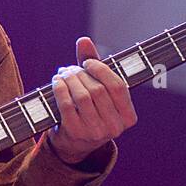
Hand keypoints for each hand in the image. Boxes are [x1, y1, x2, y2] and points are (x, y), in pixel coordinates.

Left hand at [48, 36, 136, 164]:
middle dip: (81, 74)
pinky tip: (56, 82)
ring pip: (82, 96)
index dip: (100, 69)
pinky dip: (60, 90)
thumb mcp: (98, 91)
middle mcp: (115, 128)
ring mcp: (95, 133)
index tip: (87, 62)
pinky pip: (67, 105)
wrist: (74, 144)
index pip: (117, 86)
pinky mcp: (75, 133)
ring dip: (70, 80)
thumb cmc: (90, 112)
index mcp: (128, 117)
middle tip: (71, 69)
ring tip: (63, 74)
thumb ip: (94, 65)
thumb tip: (83, 40)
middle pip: (98, 90)